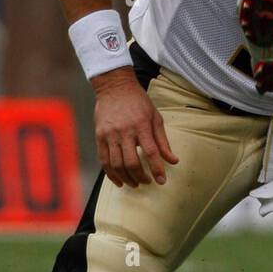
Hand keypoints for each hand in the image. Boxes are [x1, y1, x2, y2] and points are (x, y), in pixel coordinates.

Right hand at [92, 68, 177, 188]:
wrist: (114, 87)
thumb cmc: (138, 102)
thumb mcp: (155, 117)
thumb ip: (163, 141)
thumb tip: (173, 160)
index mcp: (142, 125)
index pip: (151, 152)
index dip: (157, 169)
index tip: (161, 181)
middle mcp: (125, 131)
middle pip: (132, 162)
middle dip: (141, 177)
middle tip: (147, 182)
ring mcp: (110, 135)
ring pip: (117, 164)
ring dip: (126, 178)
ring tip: (134, 183)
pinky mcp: (99, 136)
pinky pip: (103, 160)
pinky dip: (111, 174)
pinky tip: (118, 181)